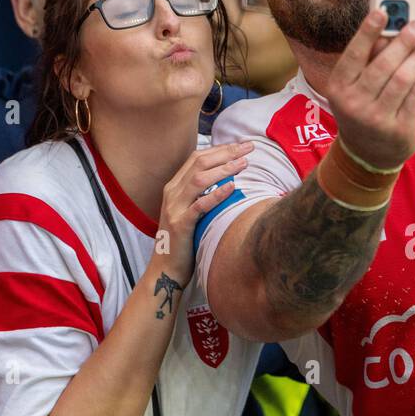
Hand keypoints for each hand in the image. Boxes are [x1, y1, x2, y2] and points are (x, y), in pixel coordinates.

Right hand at [155, 143, 251, 284]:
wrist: (165, 270)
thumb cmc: (184, 241)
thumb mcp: (191, 212)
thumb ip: (202, 195)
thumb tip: (228, 180)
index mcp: (174, 187)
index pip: (197, 158)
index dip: (220, 148)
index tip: (242, 145)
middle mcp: (172, 193)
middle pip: (199, 163)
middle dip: (226, 152)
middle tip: (249, 147)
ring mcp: (174, 208)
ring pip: (199, 179)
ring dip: (224, 169)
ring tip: (244, 164)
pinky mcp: (180, 225)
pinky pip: (199, 206)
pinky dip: (216, 194)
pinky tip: (232, 187)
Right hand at [326, 10, 414, 171]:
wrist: (367, 153)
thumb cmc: (361, 107)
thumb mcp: (353, 86)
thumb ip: (368, 59)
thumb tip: (391, 27)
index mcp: (339, 87)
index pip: (353, 54)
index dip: (368, 31)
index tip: (383, 12)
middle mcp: (355, 104)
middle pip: (383, 66)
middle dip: (404, 41)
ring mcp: (378, 118)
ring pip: (403, 79)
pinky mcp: (400, 128)